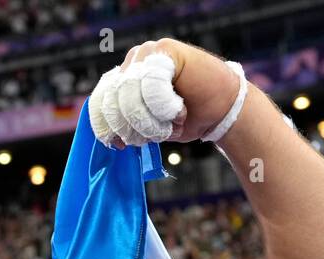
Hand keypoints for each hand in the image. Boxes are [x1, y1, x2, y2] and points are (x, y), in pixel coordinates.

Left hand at [90, 38, 240, 146]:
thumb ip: (127, 126)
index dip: (105, 125)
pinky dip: (165, 106)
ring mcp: (147, 52)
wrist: (223, 110)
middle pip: (114, 101)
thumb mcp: (150, 127)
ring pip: (131, 94)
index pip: (100, 100)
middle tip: (156, 135)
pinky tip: (180, 110)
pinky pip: (152, 84)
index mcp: (124, 80)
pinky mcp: (165, 49)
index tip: (117, 144)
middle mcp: (132, 63)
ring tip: (171, 124)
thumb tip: (110, 137)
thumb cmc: (188, 119)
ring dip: (151, 120)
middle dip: (134, 127)